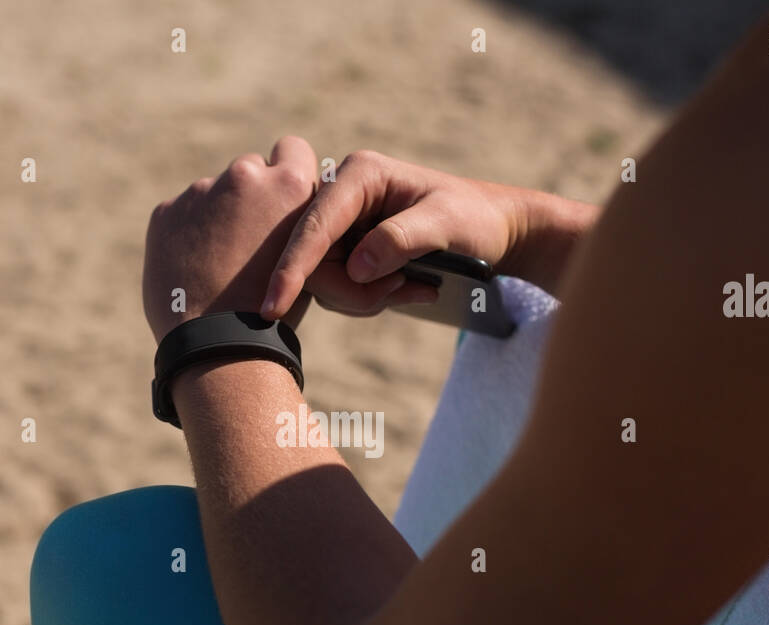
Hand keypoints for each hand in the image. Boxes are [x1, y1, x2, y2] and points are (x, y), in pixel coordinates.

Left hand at [142, 136, 405, 342]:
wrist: (219, 342)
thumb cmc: (275, 312)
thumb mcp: (313, 264)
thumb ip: (305, 228)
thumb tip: (316, 220)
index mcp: (288, 183)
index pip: (292, 149)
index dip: (288, 172)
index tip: (285, 197)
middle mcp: (243, 175)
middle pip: (248, 169)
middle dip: (250, 194)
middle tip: (252, 236)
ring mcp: (199, 192)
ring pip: (211, 194)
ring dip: (218, 216)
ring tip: (221, 261)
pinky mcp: (166, 213)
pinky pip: (179, 217)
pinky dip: (186, 237)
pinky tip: (193, 269)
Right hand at [261, 150, 598, 318]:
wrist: (494, 230)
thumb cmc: (476, 218)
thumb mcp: (447, 225)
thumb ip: (401, 240)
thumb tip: (356, 266)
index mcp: (360, 175)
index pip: (314, 224)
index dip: (294, 266)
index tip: (273, 304)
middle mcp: (342, 195)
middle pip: (312, 258)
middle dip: (350, 290)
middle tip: (400, 293)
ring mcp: (342, 224)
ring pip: (323, 278)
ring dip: (363, 297)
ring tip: (412, 288)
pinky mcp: (347, 248)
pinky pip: (339, 286)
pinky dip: (368, 298)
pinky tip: (406, 288)